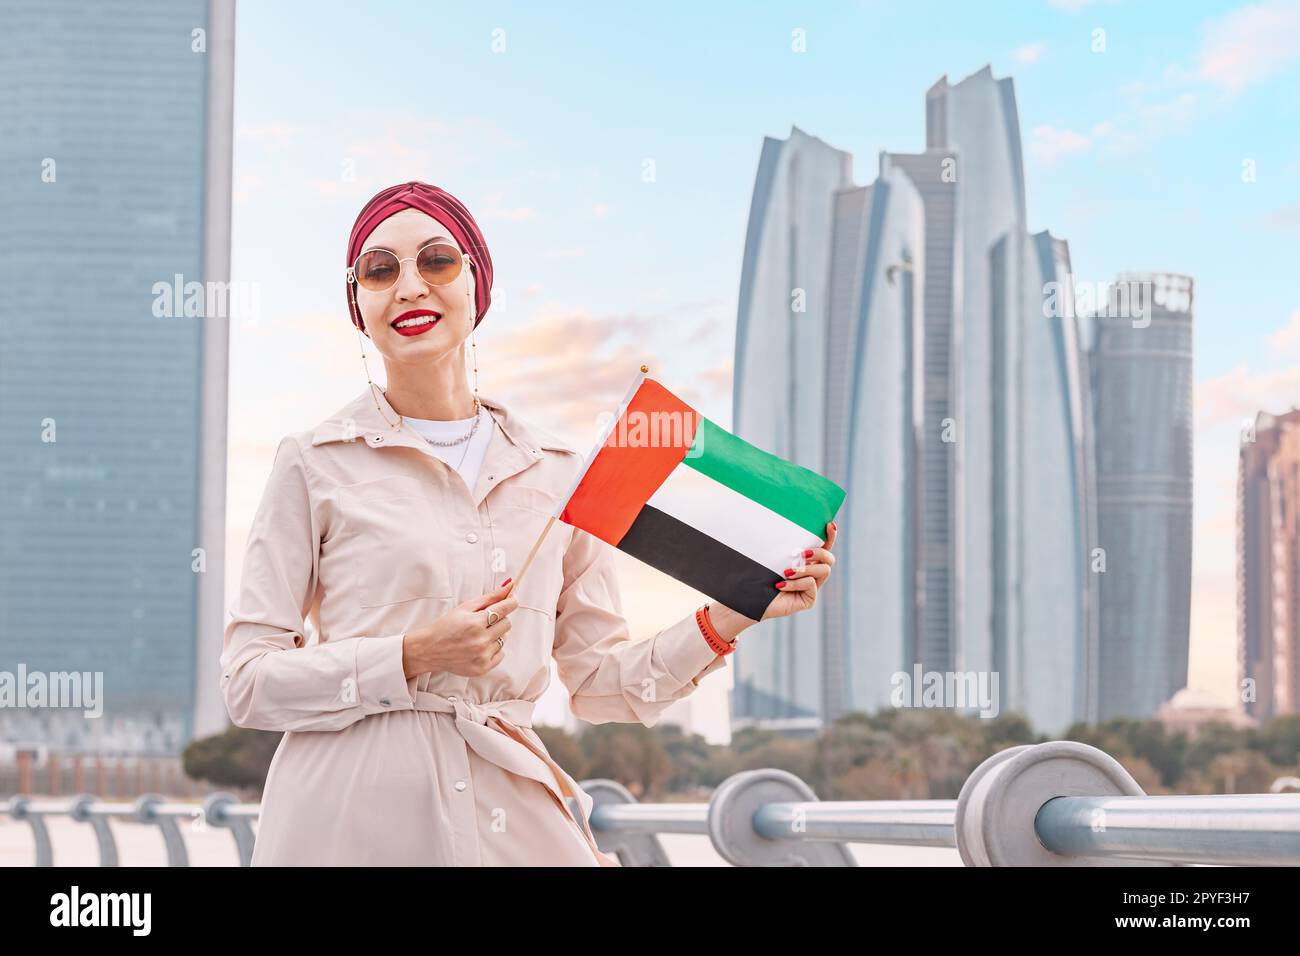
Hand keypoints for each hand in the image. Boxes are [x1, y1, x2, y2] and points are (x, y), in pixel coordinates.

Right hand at [401, 580, 517, 678]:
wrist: (430, 650)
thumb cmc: (446, 626)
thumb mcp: (465, 607)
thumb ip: (489, 597)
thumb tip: (509, 587)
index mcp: (475, 622)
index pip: (505, 609)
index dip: (511, 602)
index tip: (513, 600)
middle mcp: (480, 640)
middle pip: (507, 624)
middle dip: (499, 619)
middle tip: (486, 620)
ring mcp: (482, 655)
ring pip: (504, 639)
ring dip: (496, 634)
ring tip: (479, 635)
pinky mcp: (483, 668)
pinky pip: (501, 654)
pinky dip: (494, 649)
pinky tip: (480, 646)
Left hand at [760, 521, 836, 620]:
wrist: (752, 596)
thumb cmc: (760, 572)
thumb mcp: (774, 554)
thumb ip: (786, 544)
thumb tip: (790, 519)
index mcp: (806, 560)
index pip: (824, 546)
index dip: (830, 536)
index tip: (829, 525)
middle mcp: (812, 573)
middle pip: (830, 559)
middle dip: (819, 552)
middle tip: (803, 553)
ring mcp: (811, 587)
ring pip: (824, 571)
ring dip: (805, 569)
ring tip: (787, 572)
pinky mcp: (809, 599)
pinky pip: (811, 585)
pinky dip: (795, 583)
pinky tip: (780, 586)